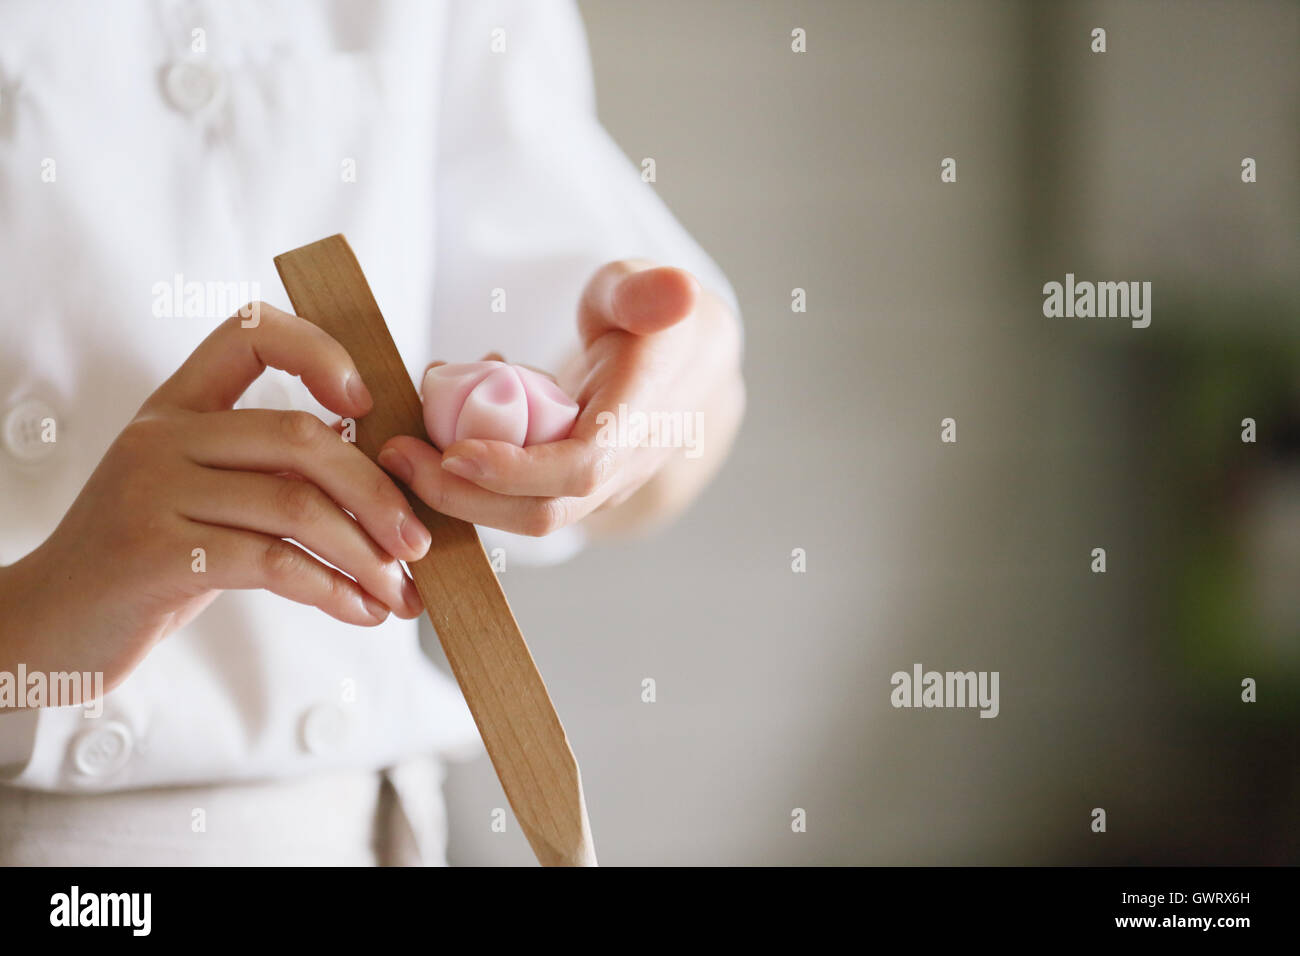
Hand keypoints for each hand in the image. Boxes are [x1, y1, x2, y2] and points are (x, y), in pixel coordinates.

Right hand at [0, 304, 429, 698]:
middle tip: (417, 543)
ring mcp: (153, 490)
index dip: (318, 351)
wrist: (49, 626)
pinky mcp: (154, 551)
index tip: (365, 401)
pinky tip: (360, 609)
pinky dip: (332, 588)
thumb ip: (268, 470)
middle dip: (377, 493)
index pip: (249, 334)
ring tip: (399, 593)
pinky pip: (272, 562)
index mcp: (177, 408)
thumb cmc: (147, 560)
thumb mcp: (203, 497)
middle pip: (300, 437)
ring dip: (366, 554)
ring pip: (295, 505)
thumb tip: (375, 463)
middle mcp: (163, 437)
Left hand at [376, 260, 744, 537]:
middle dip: (463, 495)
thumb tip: (678, 292)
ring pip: (526, 513)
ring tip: (410, 434)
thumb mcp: (641, 288)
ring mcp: (603, 486)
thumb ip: (645, 291)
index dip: (514, 471)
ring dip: (460, 487)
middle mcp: (626, 466)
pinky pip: (521, 497)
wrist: (688, 359)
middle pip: (542, 511)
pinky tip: (446, 423)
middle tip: (397, 454)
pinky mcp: (577, 490)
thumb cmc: (654, 316)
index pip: (580, 467)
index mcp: (642, 418)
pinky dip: (475, 474)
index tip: (452, 452)